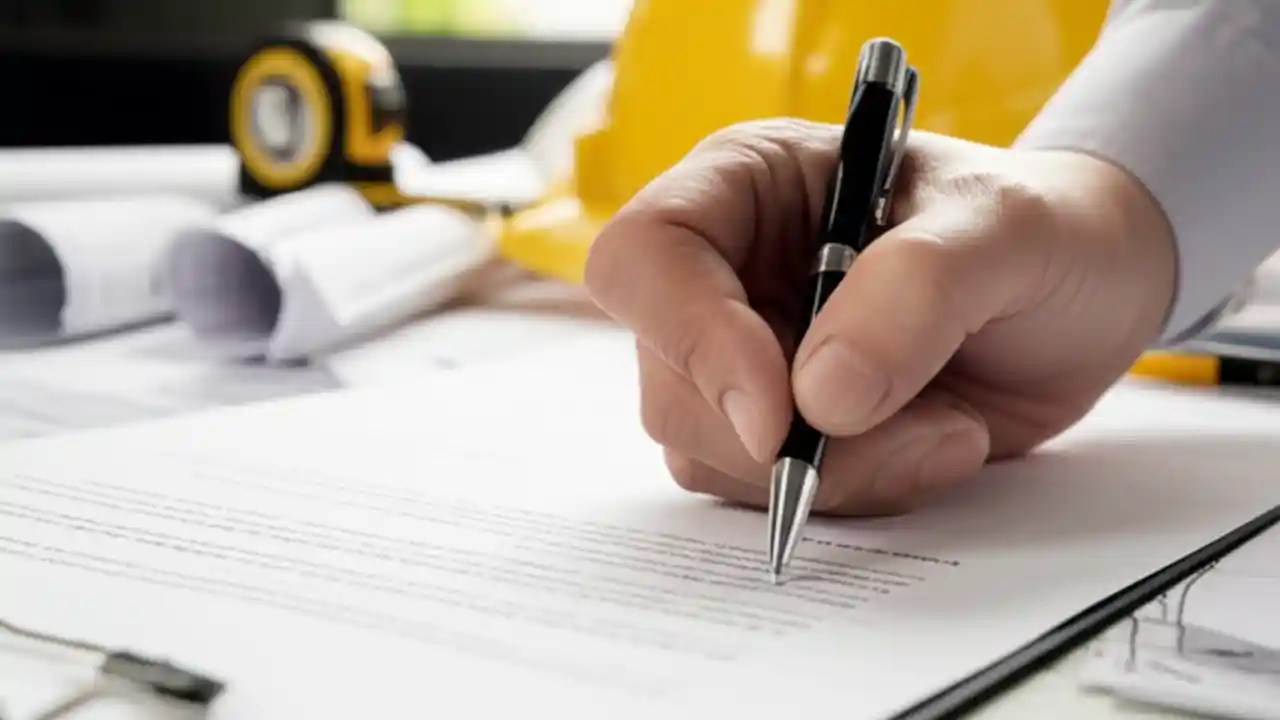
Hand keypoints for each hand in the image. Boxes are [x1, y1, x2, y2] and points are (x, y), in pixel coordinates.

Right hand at [584, 119, 1175, 514]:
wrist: (1086, 291)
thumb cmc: (1042, 226)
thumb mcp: (1003, 229)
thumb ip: (915, 293)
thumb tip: (818, 399)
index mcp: (745, 185)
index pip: (645, 256)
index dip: (689, 337)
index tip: (778, 412)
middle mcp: (725, 274)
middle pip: (669, 381)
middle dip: (785, 437)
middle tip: (918, 431)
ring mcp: (746, 358)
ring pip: (710, 455)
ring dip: (834, 475)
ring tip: (950, 430)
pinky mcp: (783, 428)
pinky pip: (769, 493)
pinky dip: (856, 494)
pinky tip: (936, 445)